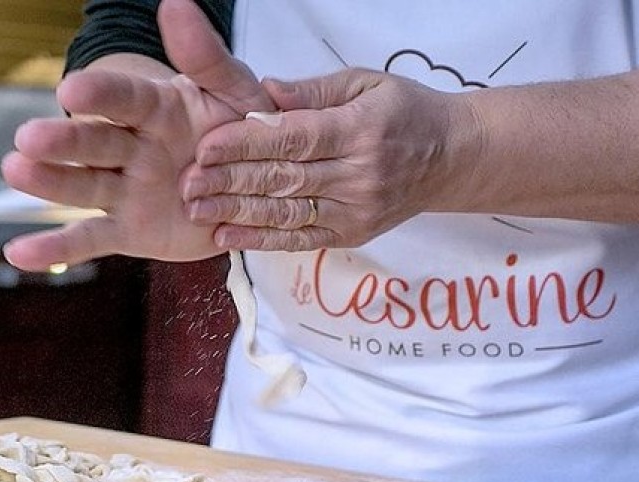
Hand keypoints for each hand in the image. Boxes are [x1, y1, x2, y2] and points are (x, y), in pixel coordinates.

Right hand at [0, 0, 274, 270]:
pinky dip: (57, 249)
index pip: (126, 100)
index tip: (72, 91)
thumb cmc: (242, 135)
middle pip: (94, 143)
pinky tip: (19, 253)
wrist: (253, 191)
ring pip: (84, 186)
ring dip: (50, 181)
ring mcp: (127, 190)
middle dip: (64, 141)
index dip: (101, 96)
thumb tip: (177, 5)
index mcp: (158, 111)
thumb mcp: (239, 97)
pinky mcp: (129, 230)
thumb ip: (209, 59)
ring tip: (17, 170)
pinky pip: (91, 239)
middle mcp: (133, 148)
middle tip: (30, 138)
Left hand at [179, 68, 481, 251]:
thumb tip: (263, 93)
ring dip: (238, 213)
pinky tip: (229, 235)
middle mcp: (359, 175)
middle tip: (187, 182)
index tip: (205, 146)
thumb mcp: (366, 83)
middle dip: (230, 180)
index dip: (247, 144)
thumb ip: (313, 90)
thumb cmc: (406, 113)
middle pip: (285, 178)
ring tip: (196, 209)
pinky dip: (263, 239)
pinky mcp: (354, 233)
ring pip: (288, 213)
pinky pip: (301, 239)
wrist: (451, 158)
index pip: (294, 139)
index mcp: (360, 130)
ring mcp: (358, 210)